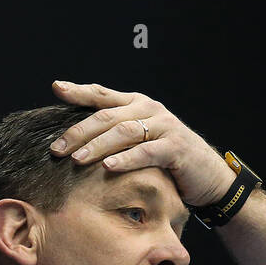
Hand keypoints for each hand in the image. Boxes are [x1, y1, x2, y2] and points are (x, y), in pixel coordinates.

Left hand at [48, 81, 233, 207]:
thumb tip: (76, 143)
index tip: (57, 88)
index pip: (102, 95)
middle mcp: (150, 110)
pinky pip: (146, 152)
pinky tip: (109, 167)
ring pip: (124, 132)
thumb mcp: (140, 143)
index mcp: (138, 105)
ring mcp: (164, 126)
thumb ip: (115, 137)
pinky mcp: (176, 147)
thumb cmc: (168, 161)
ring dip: (97, 146)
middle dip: (78, 132)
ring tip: (76, 159)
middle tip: (56, 149)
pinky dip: (126, 159)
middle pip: (107, 116)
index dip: (79, 91)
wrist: (209, 176)